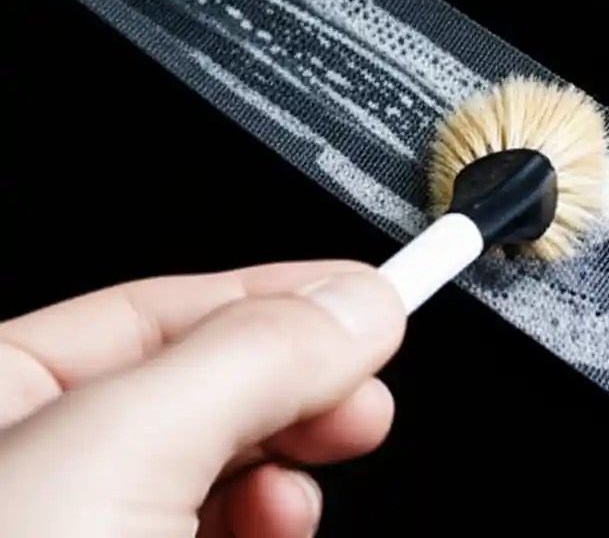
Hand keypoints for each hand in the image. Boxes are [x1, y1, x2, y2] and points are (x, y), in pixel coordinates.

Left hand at [0, 260, 405, 536]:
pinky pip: (235, 526)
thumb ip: (249, 356)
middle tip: (365, 385)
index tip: (371, 295)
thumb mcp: (126, 446)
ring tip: (324, 458)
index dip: (277, 295)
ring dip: (297, 459)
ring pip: (232, 461)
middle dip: (302, 381)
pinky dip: (278, 519)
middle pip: (210, 385)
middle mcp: (43, 462)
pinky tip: (284, 518)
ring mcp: (96, 529)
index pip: (158, 310)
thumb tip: (354, 305)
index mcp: (1, 393)